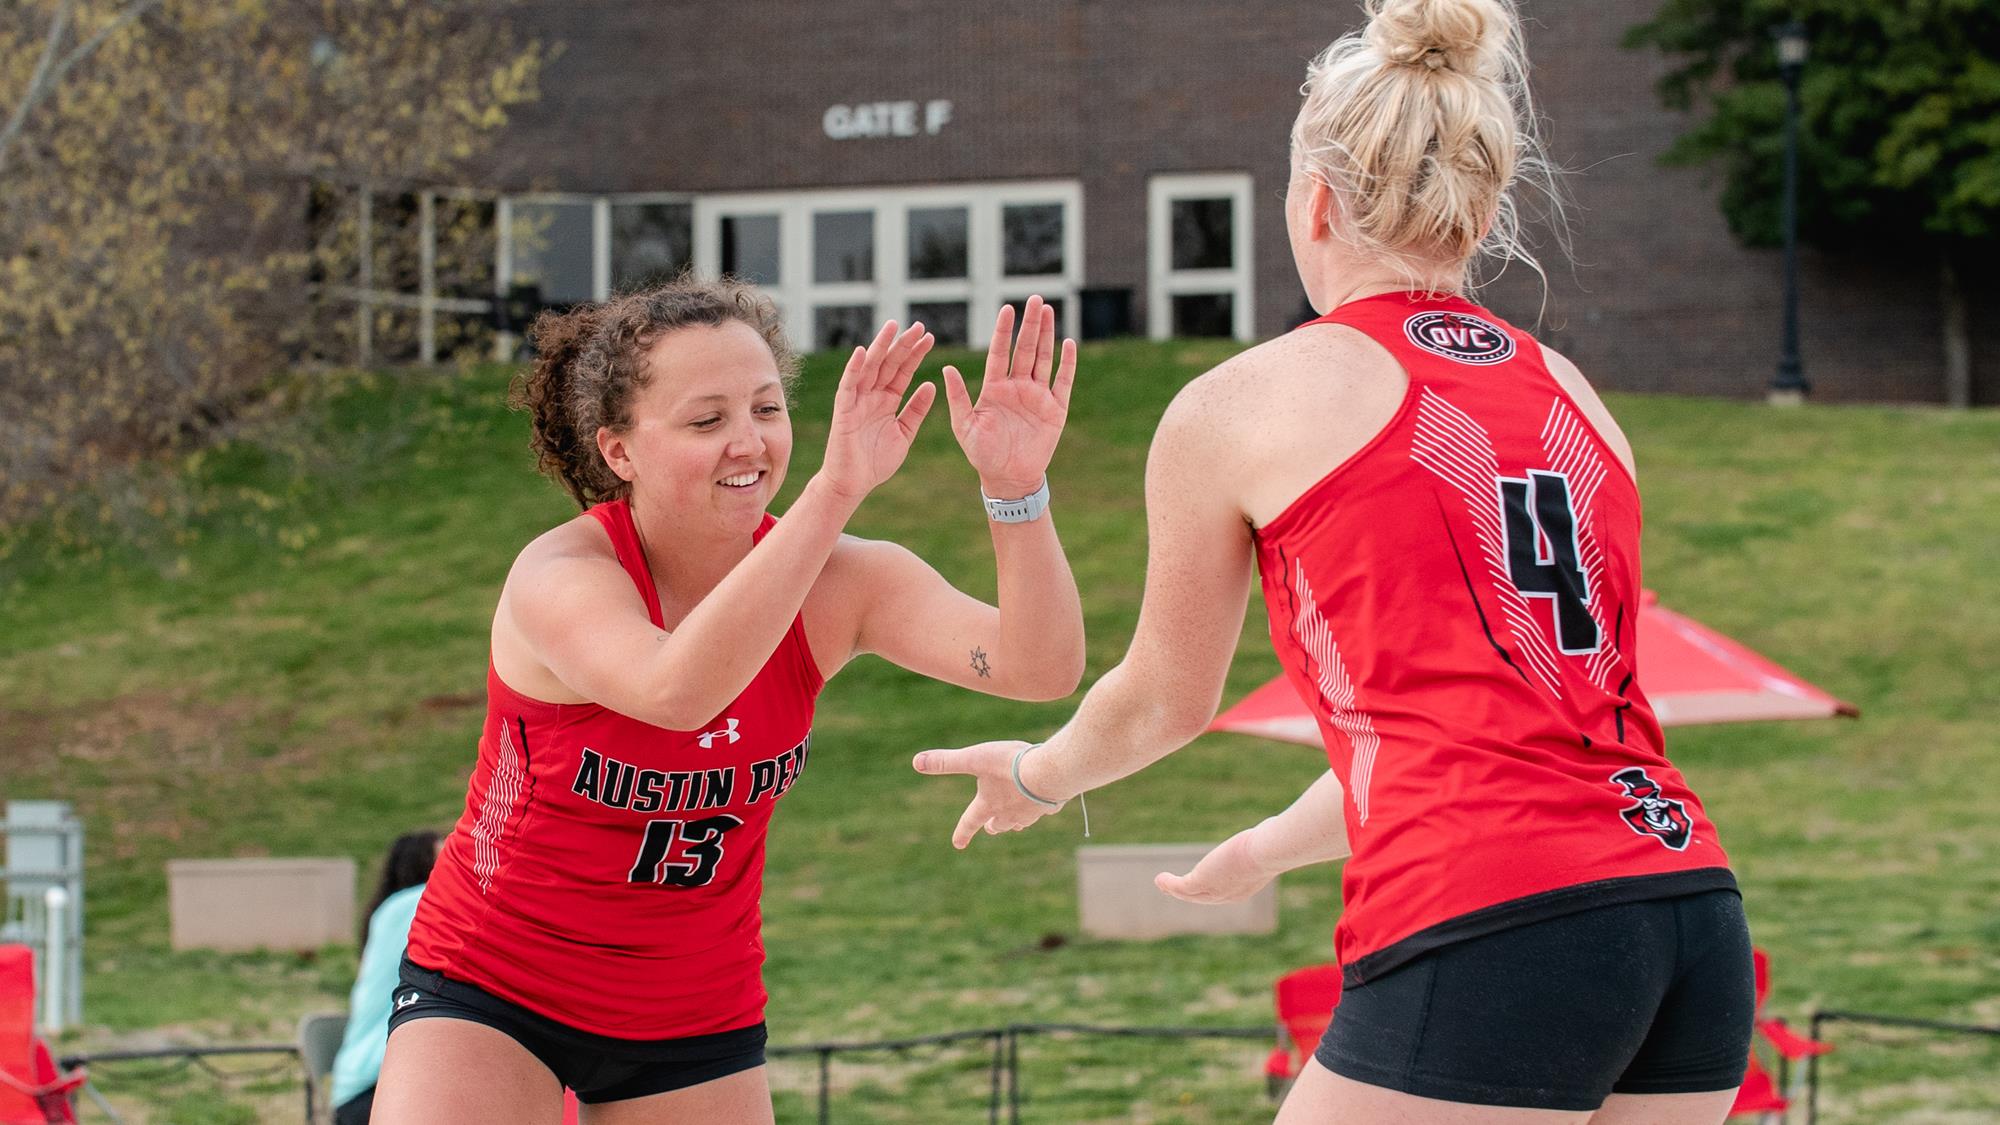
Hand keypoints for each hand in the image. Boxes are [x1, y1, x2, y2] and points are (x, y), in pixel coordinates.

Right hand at [818, 321, 937, 502]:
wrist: (854, 484)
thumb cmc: (876, 461)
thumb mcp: (904, 433)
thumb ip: (916, 410)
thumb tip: (931, 385)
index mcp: (887, 401)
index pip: (903, 371)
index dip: (915, 354)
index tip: (930, 338)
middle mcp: (871, 396)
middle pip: (888, 364)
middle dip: (903, 344)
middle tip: (919, 326)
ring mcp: (856, 401)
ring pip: (869, 368)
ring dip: (880, 347)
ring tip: (893, 327)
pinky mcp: (843, 411)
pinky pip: (848, 386)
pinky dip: (854, 369)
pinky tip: (863, 352)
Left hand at [912, 739, 1059, 849]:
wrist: (1050, 772)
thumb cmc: (1010, 764)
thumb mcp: (974, 758)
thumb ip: (946, 761)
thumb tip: (915, 762)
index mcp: (989, 804)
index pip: (970, 821)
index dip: (962, 832)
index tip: (957, 844)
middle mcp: (1009, 813)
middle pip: (999, 825)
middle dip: (994, 826)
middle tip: (991, 828)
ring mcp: (1032, 812)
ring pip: (1022, 821)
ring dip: (1016, 821)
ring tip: (1015, 820)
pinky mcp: (1052, 804)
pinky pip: (1046, 809)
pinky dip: (1042, 807)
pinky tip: (1046, 800)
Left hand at [944, 296, 1076, 496]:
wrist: (1008, 478)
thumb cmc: (983, 454)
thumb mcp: (964, 426)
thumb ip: (957, 397)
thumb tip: (946, 369)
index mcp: (995, 388)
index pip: (1000, 353)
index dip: (1004, 331)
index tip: (1007, 309)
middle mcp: (1017, 387)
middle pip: (1025, 349)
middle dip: (1029, 324)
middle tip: (1034, 299)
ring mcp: (1038, 396)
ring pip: (1043, 359)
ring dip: (1047, 335)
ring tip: (1048, 311)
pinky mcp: (1055, 410)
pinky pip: (1063, 382)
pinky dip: (1067, 364)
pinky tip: (1069, 344)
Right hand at [1154, 827, 1277, 904]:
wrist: (1266, 853)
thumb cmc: (1273, 845)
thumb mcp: (1267, 845)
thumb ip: (1264, 841)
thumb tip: (1270, 829)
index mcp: (1244, 889)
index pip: (1223, 892)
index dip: (1210, 889)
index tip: (1200, 883)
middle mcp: (1229, 895)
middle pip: (1203, 897)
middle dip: (1188, 893)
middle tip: (1174, 887)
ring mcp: (1214, 890)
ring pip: (1188, 894)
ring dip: (1172, 889)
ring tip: (1161, 881)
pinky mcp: (1201, 881)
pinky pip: (1179, 887)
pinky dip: (1168, 884)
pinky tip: (1159, 878)